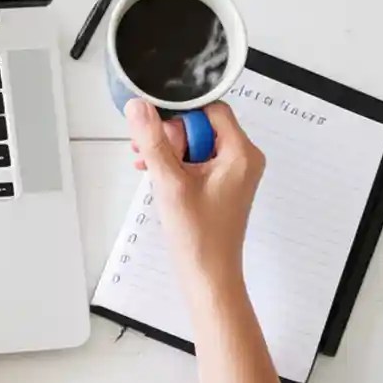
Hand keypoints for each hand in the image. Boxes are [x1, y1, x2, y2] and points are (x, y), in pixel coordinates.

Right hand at [124, 98, 265, 288]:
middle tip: (152, 155)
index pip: (210, 109)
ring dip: (170, 150)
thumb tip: (139, 108)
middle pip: (202, 124)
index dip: (180, 116)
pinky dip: (177, 163)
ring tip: (149, 165)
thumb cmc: (198, 236)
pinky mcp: (222, 183)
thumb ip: (153, 140)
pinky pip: (198, 159)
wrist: (208, 274)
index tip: (158, 130)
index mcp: (241, 153)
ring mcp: (233, 171)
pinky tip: (157, 175)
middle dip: (171, 136)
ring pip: (196, 142)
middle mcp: (243, 158)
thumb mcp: (169, 182)